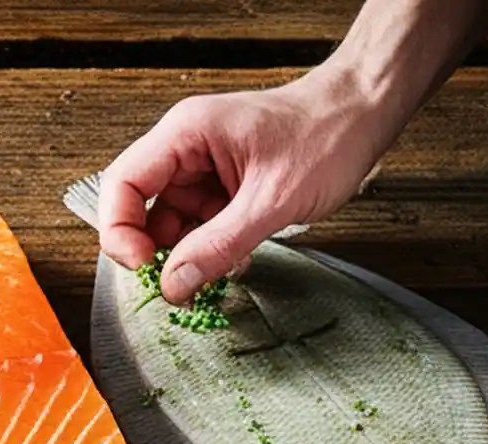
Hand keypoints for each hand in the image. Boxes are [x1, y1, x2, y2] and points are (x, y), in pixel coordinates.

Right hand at [97, 69, 395, 304]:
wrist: (365, 115)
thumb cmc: (327, 136)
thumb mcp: (272, 201)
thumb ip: (218, 245)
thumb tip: (173, 285)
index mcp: (185, 135)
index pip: (123, 185)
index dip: (121, 231)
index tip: (145, 268)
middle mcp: (184, 149)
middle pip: (139, 208)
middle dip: (155, 250)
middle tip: (180, 284)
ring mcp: (201, 168)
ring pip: (169, 223)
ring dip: (187, 254)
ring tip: (220, 270)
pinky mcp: (220, 186)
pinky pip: (197, 225)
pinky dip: (210, 249)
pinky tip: (236, 259)